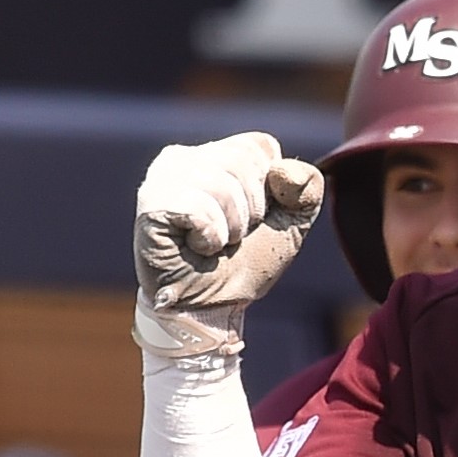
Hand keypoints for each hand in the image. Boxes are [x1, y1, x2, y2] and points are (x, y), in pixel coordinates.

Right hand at [132, 132, 323, 359]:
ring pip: (221, 185)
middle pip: (242, 162)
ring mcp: (163, 178)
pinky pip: (198, 208)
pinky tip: (194, 247)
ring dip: (229, 229)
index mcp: (215, 154)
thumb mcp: (291, 223)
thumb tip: (282, 171)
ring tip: (212, 245)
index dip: (269, 190)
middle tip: (230, 237)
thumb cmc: (245, 264)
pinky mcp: (151, 204)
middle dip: (250, 211)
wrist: (211, 309)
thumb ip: (306, 188)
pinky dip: (209, 238)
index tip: (252, 220)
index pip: (261, 146)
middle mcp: (184, 157)